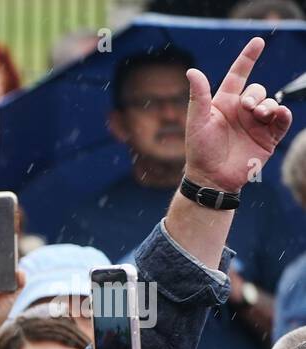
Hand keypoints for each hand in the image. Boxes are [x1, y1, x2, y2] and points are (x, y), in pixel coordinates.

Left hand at [184, 36, 293, 193]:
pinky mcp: (268, 138)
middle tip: (248, 108)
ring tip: (259, 116)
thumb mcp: (197, 121)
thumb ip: (198, 96)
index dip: (248, 58)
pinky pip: (283, 120)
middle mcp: (241, 112)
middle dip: (256, 95)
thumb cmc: (200, 151)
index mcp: (224, 104)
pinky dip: (283, 115)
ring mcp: (256, 124)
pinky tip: (278, 115)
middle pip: (258, 90)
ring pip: (272, 103)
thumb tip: (192, 71)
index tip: (258, 42)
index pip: (238, 75)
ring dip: (269, 106)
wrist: (212, 178)